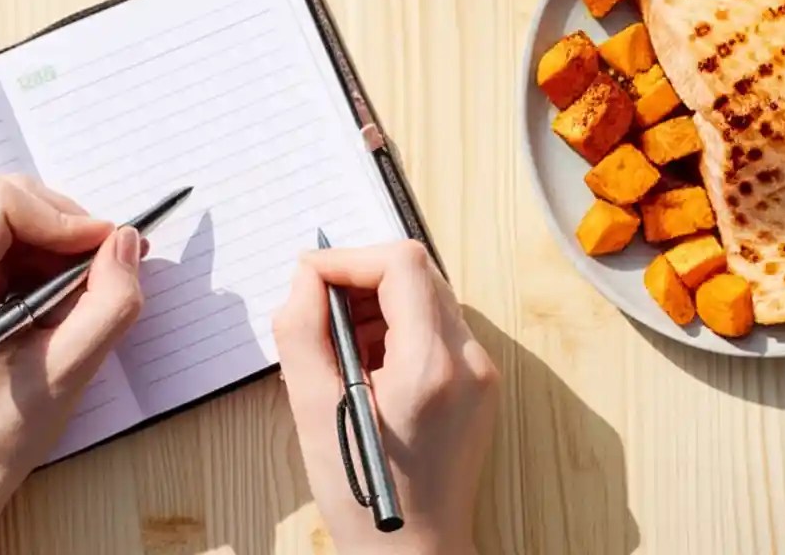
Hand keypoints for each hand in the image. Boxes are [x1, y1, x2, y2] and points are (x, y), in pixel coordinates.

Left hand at [0, 175, 144, 554]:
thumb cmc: (1, 432)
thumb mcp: (70, 372)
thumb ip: (109, 304)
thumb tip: (126, 241)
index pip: (0, 202)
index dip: (62, 216)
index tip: (103, 250)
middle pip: (9, 203)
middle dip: (67, 231)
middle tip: (104, 276)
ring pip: (13, 218)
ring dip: (59, 249)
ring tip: (79, 300)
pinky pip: (6, 239)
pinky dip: (44, 260)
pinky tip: (56, 304)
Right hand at [273, 240, 499, 554]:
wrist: (416, 553)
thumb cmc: (365, 496)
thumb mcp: (314, 412)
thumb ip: (303, 332)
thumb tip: (306, 277)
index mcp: (431, 366)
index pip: (400, 264)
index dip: (348, 259)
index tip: (309, 278)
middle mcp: (469, 360)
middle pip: (418, 272)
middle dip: (362, 278)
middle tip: (321, 313)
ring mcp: (482, 371)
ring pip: (429, 295)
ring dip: (380, 303)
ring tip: (343, 348)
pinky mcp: (481, 383)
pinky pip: (438, 326)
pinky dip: (399, 327)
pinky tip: (370, 366)